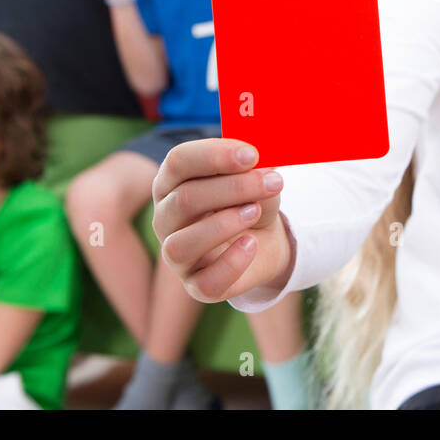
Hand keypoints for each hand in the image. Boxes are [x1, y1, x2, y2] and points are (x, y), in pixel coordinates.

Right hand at [151, 138, 291, 303]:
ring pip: (181, 245)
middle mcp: (165, 217)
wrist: (264, 241)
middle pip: (185, 199)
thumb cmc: (251, 200)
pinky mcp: (195, 285)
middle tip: (273, 182)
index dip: (214, 155)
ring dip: (223, 225)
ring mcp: (175, 255)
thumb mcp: (257, 179)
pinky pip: (204, 283)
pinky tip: (251, 244)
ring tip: (256, 212)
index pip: (178, 161)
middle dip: (234, 188)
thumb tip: (260, 166)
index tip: (252, 154)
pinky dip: (231, 264)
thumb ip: (256, 171)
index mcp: (172, 181)